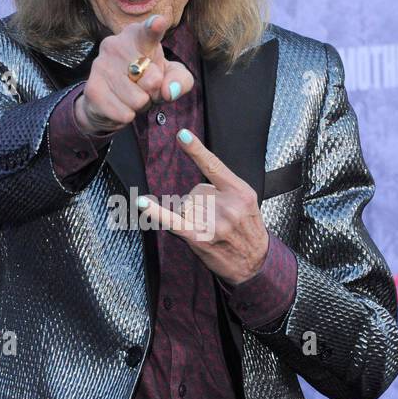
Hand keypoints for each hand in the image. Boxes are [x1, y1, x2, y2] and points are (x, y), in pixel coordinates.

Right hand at [74, 13, 194, 136]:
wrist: (108, 100)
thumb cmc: (146, 80)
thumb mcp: (171, 78)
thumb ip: (181, 81)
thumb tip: (168, 91)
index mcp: (138, 35)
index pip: (148, 30)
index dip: (154, 27)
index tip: (158, 22)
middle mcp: (116, 44)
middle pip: (153, 80)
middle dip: (154, 91)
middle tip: (143, 86)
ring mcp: (101, 65)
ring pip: (138, 100)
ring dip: (140, 105)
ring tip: (131, 96)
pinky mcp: (92, 88)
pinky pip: (124, 113)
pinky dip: (126, 116)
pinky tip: (118, 105)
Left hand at [137, 130, 269, 286]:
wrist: (255, 264)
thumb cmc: (248, 230)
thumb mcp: (247, 203)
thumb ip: (225, 188)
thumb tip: (196, 186)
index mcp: (240, 192)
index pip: (214, 166)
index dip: (196, 150)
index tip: (181, 135)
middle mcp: (227, 206)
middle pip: (195, 191)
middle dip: (201, 203)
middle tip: (219, 220)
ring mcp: (213, 223)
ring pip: (185, 206)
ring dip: (193, 216)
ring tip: (211, 230)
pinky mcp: (199, 238)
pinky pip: (173, 221)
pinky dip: (156, 213)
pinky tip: (142, 202)